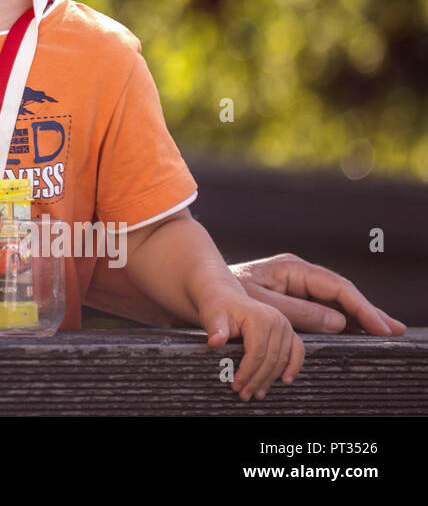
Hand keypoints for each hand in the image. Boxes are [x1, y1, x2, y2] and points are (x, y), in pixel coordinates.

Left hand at [199, 288, 304, 401]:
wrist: (225, 297)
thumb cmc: (218, 308)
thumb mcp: (212, 316)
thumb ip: (215, 329)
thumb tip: (214, 342)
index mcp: (259, 317)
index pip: (257, 353)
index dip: (247, 372)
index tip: (235, 385)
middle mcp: (277, 320)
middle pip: (271, 359)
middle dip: (257, 380)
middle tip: (244, 395)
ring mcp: (285, 326)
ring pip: (282, 359)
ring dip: (271, 379)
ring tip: (257, 394)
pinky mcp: (289, 331)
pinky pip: (298, 351)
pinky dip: (294, 367)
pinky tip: (285, 381)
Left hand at [230, 254, 405, 335]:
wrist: (205, 290)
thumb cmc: (229, 294)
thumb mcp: (261, 303)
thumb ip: (298, 312)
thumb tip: (338, 323)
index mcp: (292, 269)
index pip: (336, 287)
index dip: (361, 307)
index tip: (378, 326)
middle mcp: (299, 274)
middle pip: (342, 293)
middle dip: (368, 311)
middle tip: (394, 330)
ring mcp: (298, 284)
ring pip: (336, 301)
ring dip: (360, 317)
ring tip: (385, 331)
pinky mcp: (294, 296)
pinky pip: (324, 308)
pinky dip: (343, 319)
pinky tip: (360, 330)